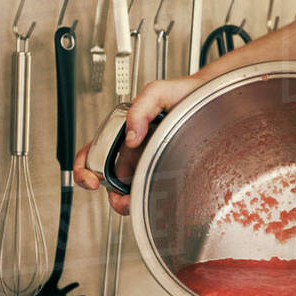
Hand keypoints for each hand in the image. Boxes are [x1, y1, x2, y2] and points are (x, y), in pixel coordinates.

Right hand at [73, 77, 201, 215]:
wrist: (211, 97)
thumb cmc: (184, 94)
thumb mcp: (158, 92)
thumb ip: (141, 108)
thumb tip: (130, 136)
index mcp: (124, 132)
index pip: (94, 153)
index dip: (85, 169)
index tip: (92, 180)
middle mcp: (135, 149)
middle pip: (111, 180)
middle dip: (112, 195)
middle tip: (121, 201)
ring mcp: (151, 162)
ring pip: (132, 190)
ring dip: (131, 201)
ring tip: (138, 203)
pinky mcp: (169, 171)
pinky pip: (155, 190)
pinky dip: (151, 199)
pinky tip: (156, 199)